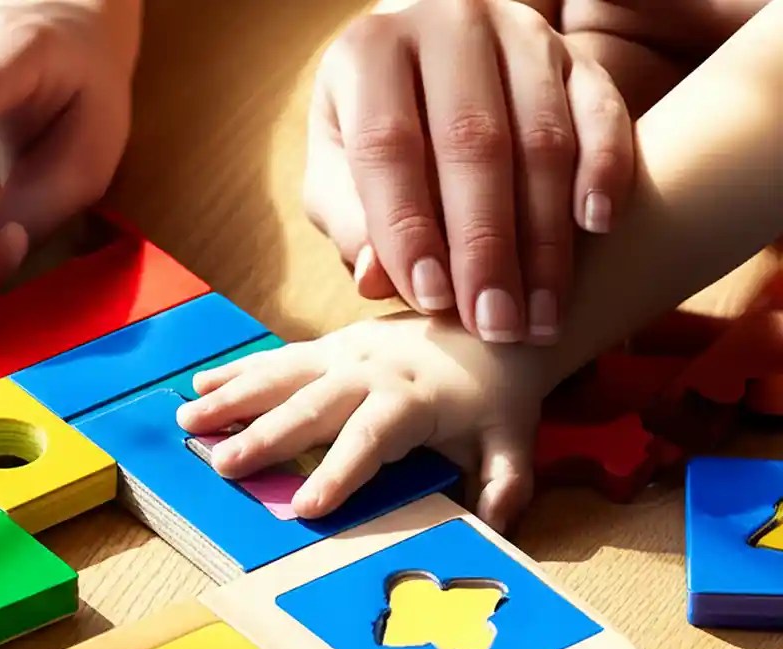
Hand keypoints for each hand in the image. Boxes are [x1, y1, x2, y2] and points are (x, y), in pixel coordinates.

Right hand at [175, 313, 547, 532]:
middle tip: (223, 464)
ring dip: (233, 397)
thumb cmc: (498, 394)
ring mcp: (345, 354)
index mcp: (412, 400)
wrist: (493, 324)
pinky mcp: (330, 345)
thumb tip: (498, 525)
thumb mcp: (514, 441)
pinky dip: (238, 371)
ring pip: (281, 376)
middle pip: (310, 407)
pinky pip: (278, 359)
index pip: (369, 440)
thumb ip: (507, 483)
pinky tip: (199, 384)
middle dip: (264, 437)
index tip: (306, 507)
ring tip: (188, 419)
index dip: (338, 473)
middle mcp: (371, 372)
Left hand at [303, 0, 633, 344]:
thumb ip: (351, 221)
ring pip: (543, 138)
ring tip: (542, 315)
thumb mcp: (338, 168)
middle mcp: (447, 25)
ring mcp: (519, 33)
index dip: (409, 228)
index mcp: (370, 53)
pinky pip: (602, 111)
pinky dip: (604, 171)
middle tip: (497, 325)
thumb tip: (376, 282)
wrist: (428, 57)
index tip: (431, 300)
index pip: (388, 146)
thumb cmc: (375, 131)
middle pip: (473, 144)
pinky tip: (597, 229)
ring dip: (546, 238)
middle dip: (487, 248)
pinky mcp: (575, 53)